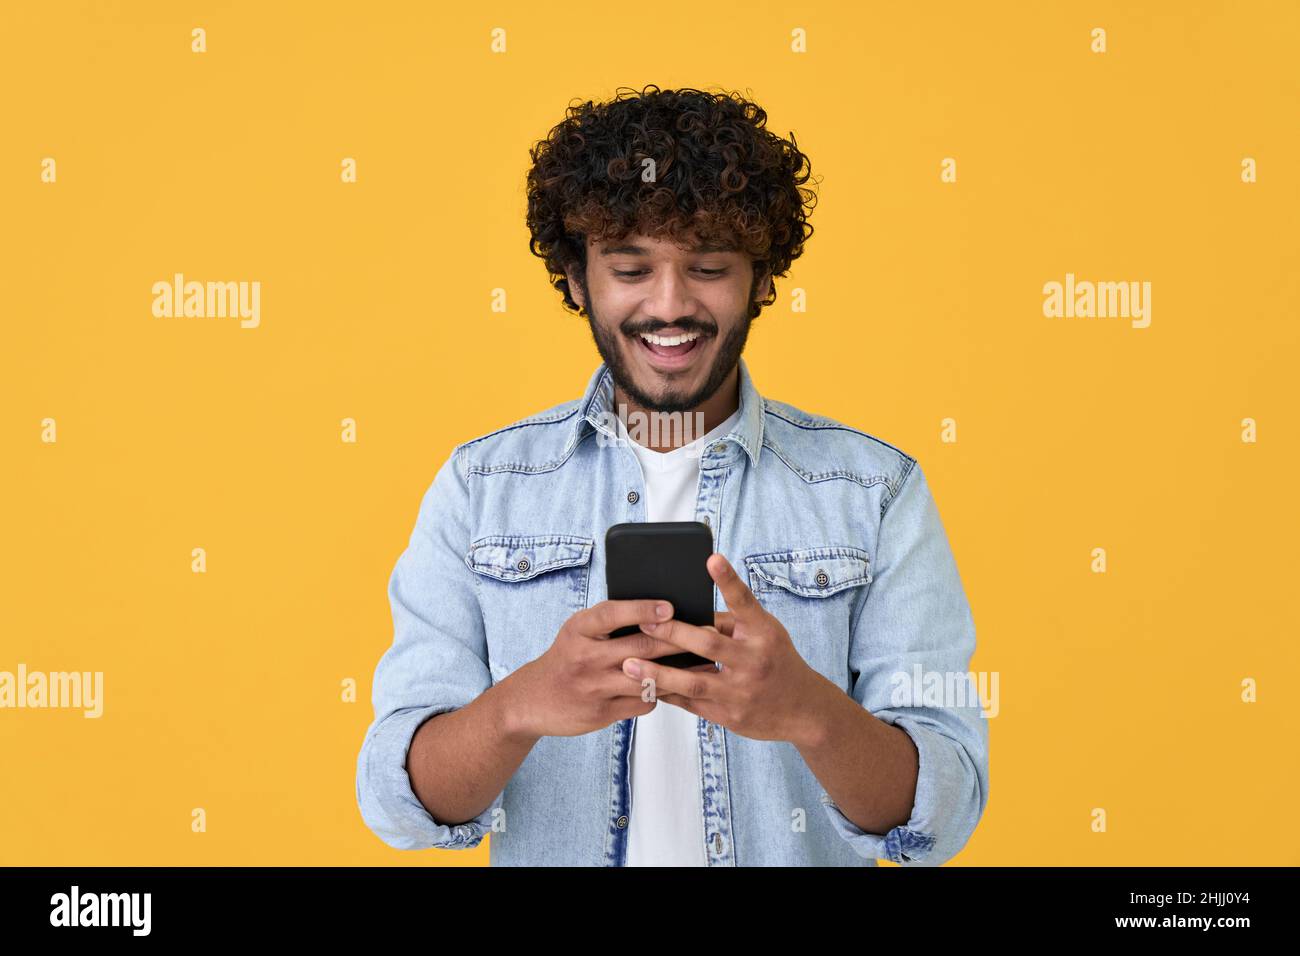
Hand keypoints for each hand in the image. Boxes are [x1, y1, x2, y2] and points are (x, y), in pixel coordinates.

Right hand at [503, 599, 691, 738]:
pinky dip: (661, 694)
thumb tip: (658, 611)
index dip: (643, 609)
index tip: (670, 608)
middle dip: (677, 641)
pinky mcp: (602, 713)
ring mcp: (594, 687)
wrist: (532, 700)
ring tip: (704, 665)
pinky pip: (643, 702)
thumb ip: (609, 621)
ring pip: (647, 678)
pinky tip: (677, 687)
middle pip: (639, 647)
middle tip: (706, 634)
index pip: (613, 614)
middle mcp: (585, 657)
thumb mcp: (577, 632)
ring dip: (678, 672)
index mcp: (579, 629)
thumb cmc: (566, 657)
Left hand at [625, 553, 828, 744]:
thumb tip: (689, 609)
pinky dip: (667, 693)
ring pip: (693, 681)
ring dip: (659, 673)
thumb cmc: (777, 661)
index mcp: (763, 633)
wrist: (804, 710)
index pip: (744, 601)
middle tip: (643, 620)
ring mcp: (741, 691)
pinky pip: (691, 703)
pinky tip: (643, 686)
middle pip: (709, 643)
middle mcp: (753, 660)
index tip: (711, 558)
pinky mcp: (729, 715)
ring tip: (629, 664)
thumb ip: (732, 621)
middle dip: (673, 632)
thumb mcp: (766, 633)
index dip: (728, 579)